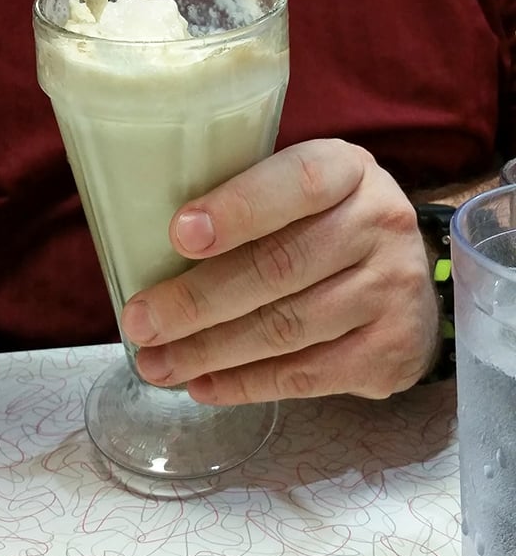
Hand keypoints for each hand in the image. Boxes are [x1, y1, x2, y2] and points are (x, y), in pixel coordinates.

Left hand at [121, 139, 439, 404]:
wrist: (414, 281)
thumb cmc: (328, 227)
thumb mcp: (302, 193)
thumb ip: (247, 204)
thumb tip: (142, 243)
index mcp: (348, 170)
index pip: (298, 182)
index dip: (238, 209)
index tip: (178, 234)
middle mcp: (380, 223)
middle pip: (279, 267)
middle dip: (197, 300)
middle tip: (141, 322)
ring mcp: (391, 290)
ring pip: (286, 328)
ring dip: (210, 351)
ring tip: (157, 364)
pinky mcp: (391, 350)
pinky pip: (305, 375)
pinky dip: (245, 384)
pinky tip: (203, 385)